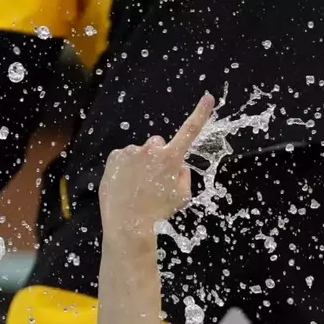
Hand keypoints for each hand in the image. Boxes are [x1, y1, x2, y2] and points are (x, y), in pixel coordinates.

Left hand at [98, 92, 214, 238]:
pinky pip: (124, 158)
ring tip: (136, 188)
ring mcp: (131, 152)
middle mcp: (151, 149)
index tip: (208, 98)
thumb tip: (178, 165)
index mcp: (171, 158)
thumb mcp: (181, 197)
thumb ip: (183, 175)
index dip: (200, 114)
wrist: (128, 225)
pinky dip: (125, 169)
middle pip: (158, 144)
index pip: (190, 130)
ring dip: (140, 164)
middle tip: (154, 181)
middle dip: (158, 156)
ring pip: (140, 153)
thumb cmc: (159, 213)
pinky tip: (125, 186)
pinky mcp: (115, 157)